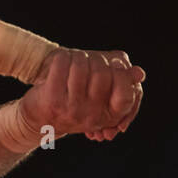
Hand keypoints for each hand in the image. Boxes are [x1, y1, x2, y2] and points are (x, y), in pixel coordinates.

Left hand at [21, 49, 144, 141]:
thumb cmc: (74, 104)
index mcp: (109, 116)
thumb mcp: (100, 100)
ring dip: (78, 56)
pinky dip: (62, 57)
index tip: (115, 64)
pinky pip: (60, 66)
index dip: (122, 75)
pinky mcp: (52, 99)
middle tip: (89, 58)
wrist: (38, 121)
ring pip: (80, 66)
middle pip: (102, 73)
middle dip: (97, 59)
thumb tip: (139, 73)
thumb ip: (121, 83)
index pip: (126, 95)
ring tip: (75, 57)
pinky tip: (62, 59)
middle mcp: (92, 116)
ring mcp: (71, 109)